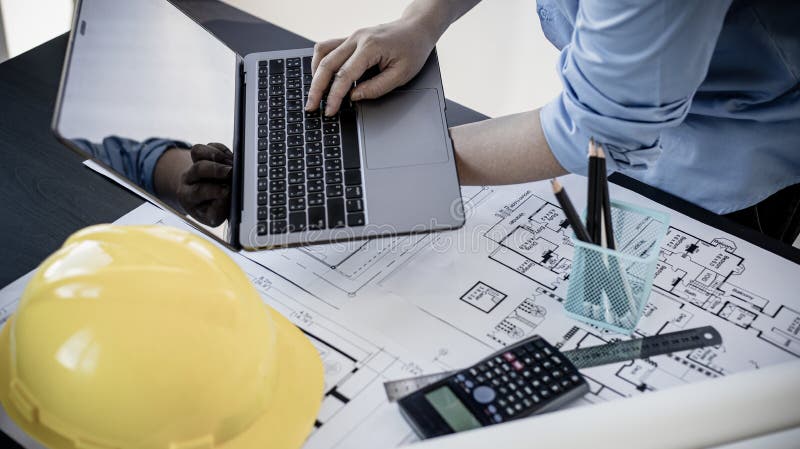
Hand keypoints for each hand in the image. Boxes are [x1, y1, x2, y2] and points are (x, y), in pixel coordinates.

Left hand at [177, 143, 232, 226]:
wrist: (202, 199)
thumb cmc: (210, 210)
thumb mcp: (212, 217)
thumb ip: (219, 211)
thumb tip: (228, 195)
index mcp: (188, 196)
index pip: (199, 191)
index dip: (214, 190)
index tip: (228, 191)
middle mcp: (189, 178)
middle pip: (198, 168)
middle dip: (216, 169)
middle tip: (231, 173)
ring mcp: (195, 164)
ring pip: (198, 151)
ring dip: (216, 155)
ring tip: (231, 163)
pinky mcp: (203, 154)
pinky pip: (210, 145)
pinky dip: (222, 150)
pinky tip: (230, 160)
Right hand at [305, 17, 436, 115]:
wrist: (416, 29)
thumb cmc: (412, 50)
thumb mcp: (401, 75)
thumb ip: (376, 88)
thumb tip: (353, 96)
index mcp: (370, 47)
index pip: (344, 75)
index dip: (334, 96)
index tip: (329, 110)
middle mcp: (357, 39)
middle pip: (327, 64)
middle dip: (316, 88)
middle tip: (311, 106)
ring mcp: (351, 36)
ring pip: (322, 52)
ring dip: (315, 74)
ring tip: (313, 93)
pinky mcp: (350, 38)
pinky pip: (327, 47)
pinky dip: (320, 62)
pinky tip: (320, 75)